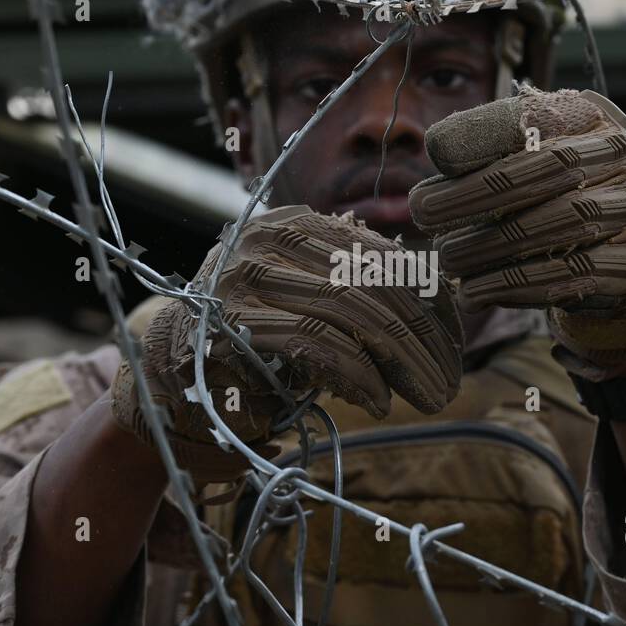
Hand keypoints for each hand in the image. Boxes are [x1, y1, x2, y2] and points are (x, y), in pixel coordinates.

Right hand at [110, 205, 462, 467]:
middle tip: (448, 382)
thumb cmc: (256, 344)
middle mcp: (268, 239)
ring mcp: (247, 276)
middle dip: (423, 337)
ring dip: (402, 360)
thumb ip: (361, 292)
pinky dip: (358, 374)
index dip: (428, 301)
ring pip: (353, 309)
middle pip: (373, 281)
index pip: (382, 254)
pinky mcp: (235, 320)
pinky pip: (318, 342)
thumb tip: (447, 299)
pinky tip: (378, 400)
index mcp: (295, 225)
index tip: (454, 344)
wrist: (171, 379)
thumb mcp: (311, 305)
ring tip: (428, 396)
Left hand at [409, 86, 625, 379]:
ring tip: (448, 261)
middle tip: (424, 212)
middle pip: (550, 167)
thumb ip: (491, 160)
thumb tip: (433, 164)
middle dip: (478, 192)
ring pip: (564, 221)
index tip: (436, 155)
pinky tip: (478, 292)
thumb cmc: (561, 211)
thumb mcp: (531, 174)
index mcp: (592, 119)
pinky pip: (578, 273)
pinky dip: (520, 284)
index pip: (538, 114)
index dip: (485, 130)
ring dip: (493, 245)